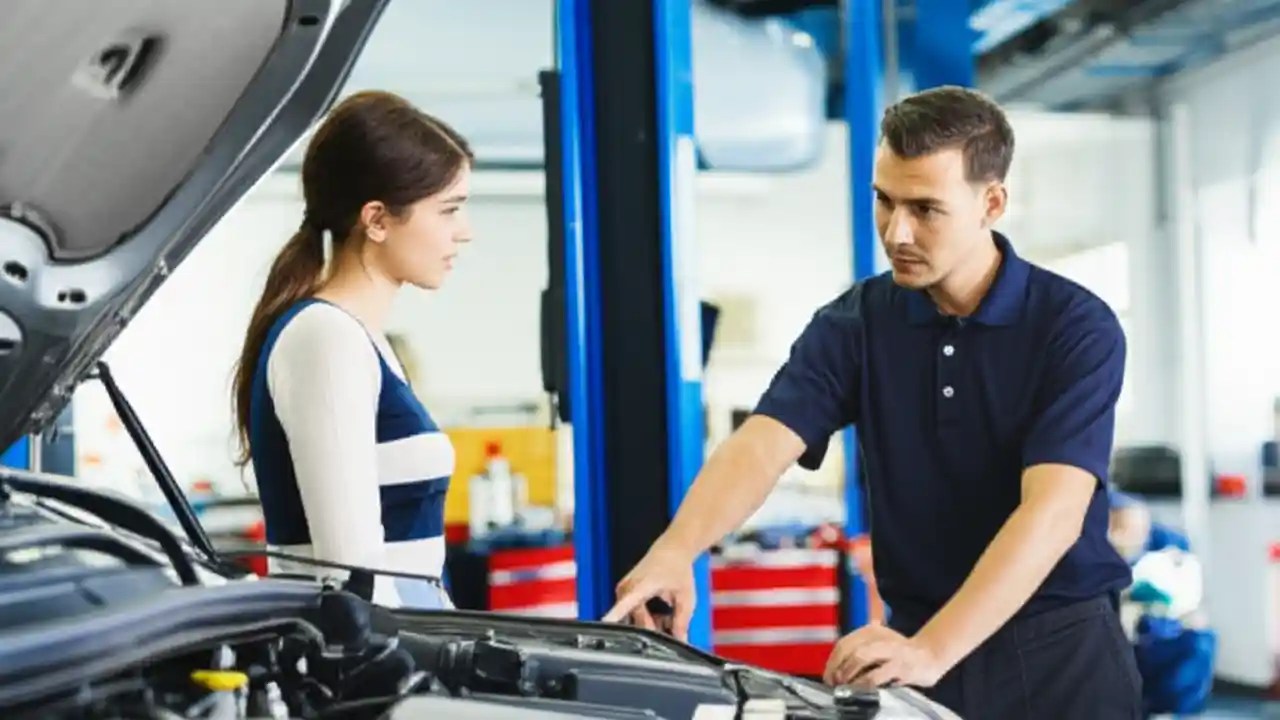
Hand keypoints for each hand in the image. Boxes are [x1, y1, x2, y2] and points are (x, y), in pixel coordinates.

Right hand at [600, 538, 696, 639]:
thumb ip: (681, 621)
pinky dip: (643, 616)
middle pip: (635, 620)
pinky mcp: (623, 591)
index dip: (615, 616)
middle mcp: (628, 587)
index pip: (625, 605)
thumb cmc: (676, 567)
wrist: (672, 550)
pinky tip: (657, 613)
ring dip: (648, 623)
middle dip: (652, 629)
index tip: (605, 625)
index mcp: (642, 586)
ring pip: (632, 618)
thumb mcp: (685, 597)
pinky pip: (630, 611)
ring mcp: (623, 589)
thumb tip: (679, 639)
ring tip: (665, 617)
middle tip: (670, 627)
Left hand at [823, 624, 947, 688]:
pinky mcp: (902, 665)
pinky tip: (862, 690)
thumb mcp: (877, 645)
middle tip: (835, 683)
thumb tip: (835, 670)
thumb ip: (859, 651)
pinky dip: (866, 683)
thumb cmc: (900, 653)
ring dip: (849, 674)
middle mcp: (880, 637)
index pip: (843, 644)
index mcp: (870, 631)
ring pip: (861, 657)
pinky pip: (879, 674)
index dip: (832, 662)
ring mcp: (891, 650)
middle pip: (849, 650)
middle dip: (838, 668)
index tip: (828, 676)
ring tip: (846, 686)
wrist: (930, 655)